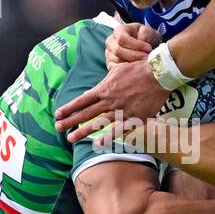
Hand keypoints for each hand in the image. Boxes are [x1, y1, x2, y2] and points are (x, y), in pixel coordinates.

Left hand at [55, 58, 170, 142]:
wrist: (157, 74)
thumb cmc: (137, 69)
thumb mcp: (116, 71)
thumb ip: (104, 82)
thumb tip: (93, 90)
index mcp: (104, 89)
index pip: (82, 100)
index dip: (69, 108)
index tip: (58, 114)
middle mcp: (109, 101)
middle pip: (85, 113)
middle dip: (70, 121)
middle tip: (57, 127)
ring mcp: (121, 110)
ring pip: (98, 123)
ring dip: (82, 131)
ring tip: (70, 138)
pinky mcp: (133, 118)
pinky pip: (119, 130)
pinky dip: (108, 137)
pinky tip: (98, 144)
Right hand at [105, 21, 159, 67]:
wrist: (143, 44)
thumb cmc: (145, 36)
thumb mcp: (147, 31)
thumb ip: (145, 35)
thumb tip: (143, 46)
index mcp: (118, 31)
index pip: (122, 38)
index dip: (136, 45)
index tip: (149, 48)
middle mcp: (110, 42)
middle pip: (118, 50)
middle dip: (134, 56)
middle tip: (147, 58)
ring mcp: (109, 54)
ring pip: (117, 61)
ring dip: (132, 63)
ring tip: (144, 63)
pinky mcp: (110, 64)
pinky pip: (116, 69)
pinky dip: (127, 70)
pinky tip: (137, 68)